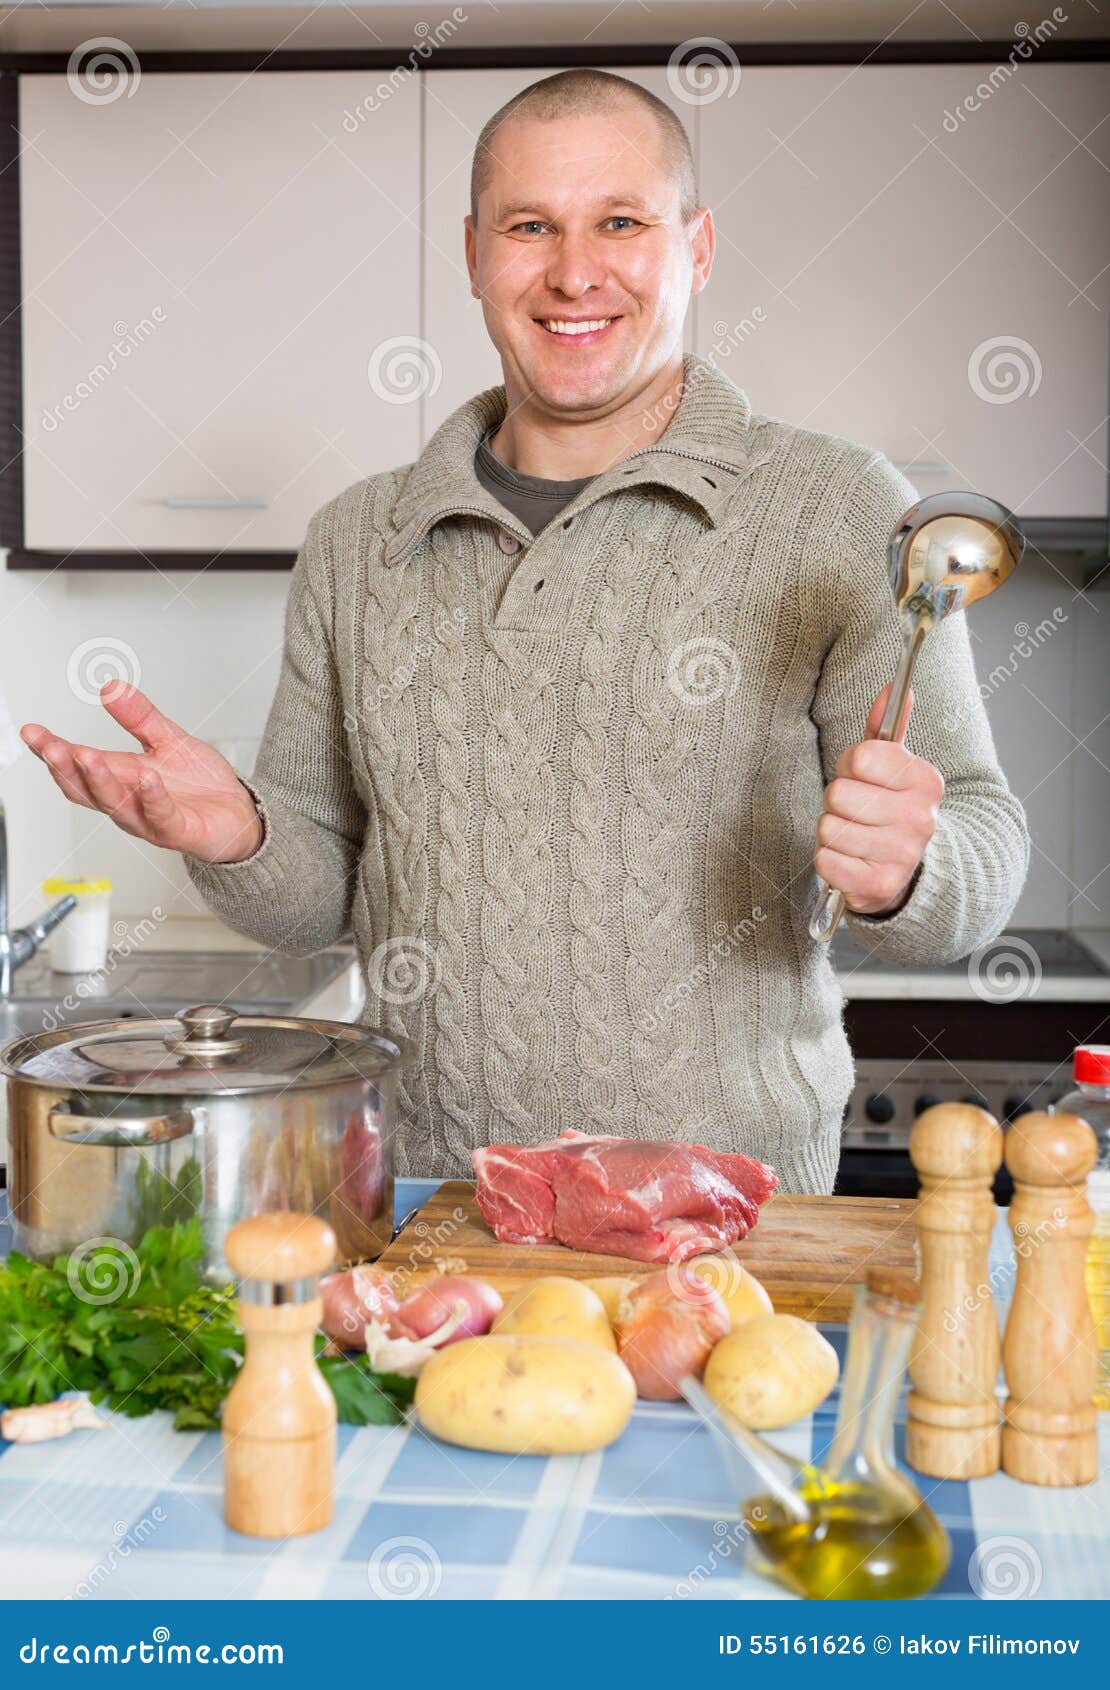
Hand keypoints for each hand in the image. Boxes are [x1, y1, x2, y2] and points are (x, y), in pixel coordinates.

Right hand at [20, 682, 263, 864]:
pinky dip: (153, 798)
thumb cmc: (201, 785)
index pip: (77, 766)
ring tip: (87, 756)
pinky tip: (148, 778)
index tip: (32, 732)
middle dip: (65, 767)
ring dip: (100, 781)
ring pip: (116, 806)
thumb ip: (140, 718)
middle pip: (85, 790)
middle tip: (50, 746)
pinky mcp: (179, 832)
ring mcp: (151, 820)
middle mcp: (129, 802)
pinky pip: (162, 817)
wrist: (240, 813)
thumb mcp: (169, 740)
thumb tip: (112, 688)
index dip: (52, 751)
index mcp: (121, 778)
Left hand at [815, 682, 942, 917]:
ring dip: (832, 832)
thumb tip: (893, 688)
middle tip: (857, 812)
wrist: (907, 874)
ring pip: (829, 827)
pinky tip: (850, 860)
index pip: (860, 757)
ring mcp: (902, 855)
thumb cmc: (889, 811)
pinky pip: (824, 860)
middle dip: (838, 801)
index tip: (863, 778)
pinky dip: (829, 860)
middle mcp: (921, 819)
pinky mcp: (878, 886)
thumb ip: (887, 728)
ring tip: (854, 836)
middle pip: (838, 793)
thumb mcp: (894, 768)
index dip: (850, 766)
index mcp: (926, 782)